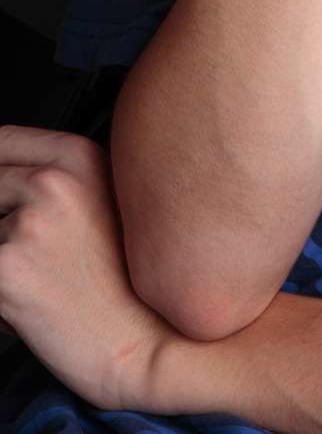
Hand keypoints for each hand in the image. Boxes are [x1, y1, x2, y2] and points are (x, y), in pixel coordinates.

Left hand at [0, 124, 175, 411]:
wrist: (148, 341)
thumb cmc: (132, 283)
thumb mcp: (108, 202)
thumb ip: (59, 180)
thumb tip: (7, 180)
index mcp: (80, 157)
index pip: (2, 139)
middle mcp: (53, 180)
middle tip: (30, 253)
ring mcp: (29, 220)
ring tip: (36, 281)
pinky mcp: (5, 265)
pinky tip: (30, 306)